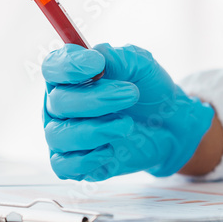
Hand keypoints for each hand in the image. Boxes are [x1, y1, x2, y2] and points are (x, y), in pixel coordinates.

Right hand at [41, 43, 213, 180]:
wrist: (170, 124)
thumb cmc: (148, 89)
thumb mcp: (139, 64)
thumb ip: (116, 57)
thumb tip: (95, 55)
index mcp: (71, 76)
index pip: (52, 67)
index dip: (68, 66)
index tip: (96, 65)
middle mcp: (60, 105)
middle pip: (58, 101)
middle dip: (95, 99)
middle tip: (130, 94)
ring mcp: (65, 134)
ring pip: (58, 135)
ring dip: (95, 130)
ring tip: (126, 124)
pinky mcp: (75, 163)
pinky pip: (64, 166)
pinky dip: (85, 160)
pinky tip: (110, 151)